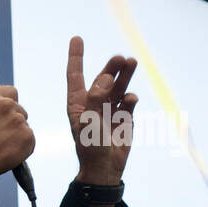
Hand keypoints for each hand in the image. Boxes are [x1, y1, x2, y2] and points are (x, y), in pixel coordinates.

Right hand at [0, 85, 33, 182]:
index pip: (11, 92)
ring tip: (1, 146)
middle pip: (20, 110)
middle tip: (1, 136)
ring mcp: (18, 120)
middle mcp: (6, 104)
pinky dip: (23, 147)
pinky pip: (30, 140)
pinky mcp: (27, 135)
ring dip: (18, 135)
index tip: (8, 112)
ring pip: (24, 126)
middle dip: (14, 122)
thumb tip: (2, 110)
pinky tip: (8, 152)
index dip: (10, 103)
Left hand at [67, 36, 137, 185]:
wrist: (105, 168)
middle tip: (120, 58)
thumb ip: (95, 98)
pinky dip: (131, 98)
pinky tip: (131, 99)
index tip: (77, 38)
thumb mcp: (88, 121)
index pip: (75, 75)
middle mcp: (93, 103)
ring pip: (118, 87)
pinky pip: (129, 102)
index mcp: (78, 103)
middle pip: (103, 78)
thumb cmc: (90, 145)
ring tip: (132, 62)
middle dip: (111, 66)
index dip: (76, 57)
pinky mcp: (124, 118)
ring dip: (125, 75)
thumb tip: (107, 77)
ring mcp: (110, 110)